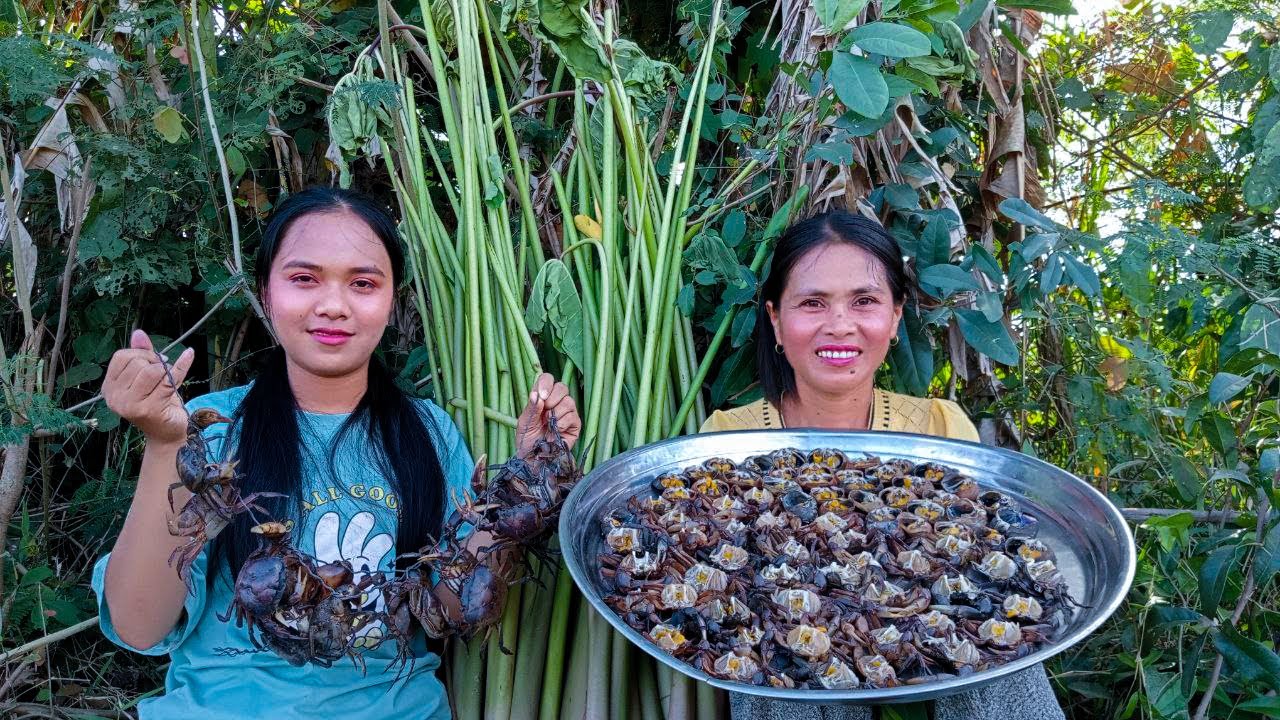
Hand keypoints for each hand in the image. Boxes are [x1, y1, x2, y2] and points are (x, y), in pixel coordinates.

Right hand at [102, 329, 194, 445]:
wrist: (168, 433)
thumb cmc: (158, 404)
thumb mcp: (146, 378)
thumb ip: (141, 355)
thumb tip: (138, 332)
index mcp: (109, 388)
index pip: (121, 357)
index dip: (141, 354)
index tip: (153, 361)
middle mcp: (115, 398)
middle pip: (137, 363)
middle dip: (155, 362)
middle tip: (163, 374)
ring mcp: (130, 405)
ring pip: (151, 371)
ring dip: (165, 371)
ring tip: (167, 380)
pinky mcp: (149, 409)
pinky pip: (169, 379)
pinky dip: (182, 366)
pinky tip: (189, 355)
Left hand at [514, 373, 580, 454]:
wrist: (534, 459)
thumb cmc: (527, 440)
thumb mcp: (524, 422)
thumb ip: (531, 408)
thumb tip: (536, 395)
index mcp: (542, 397)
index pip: (548, 379)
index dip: (546, 383)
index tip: (541, 395)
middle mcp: (556, 402)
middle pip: (562, 387)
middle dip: (552, 398)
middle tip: (544, 411)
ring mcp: (567, 413)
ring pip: (569, 401)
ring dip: (556, 412)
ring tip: (548, 424)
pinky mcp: (575, 424)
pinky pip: (572, 416)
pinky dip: (562, 423)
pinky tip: (555, 430)